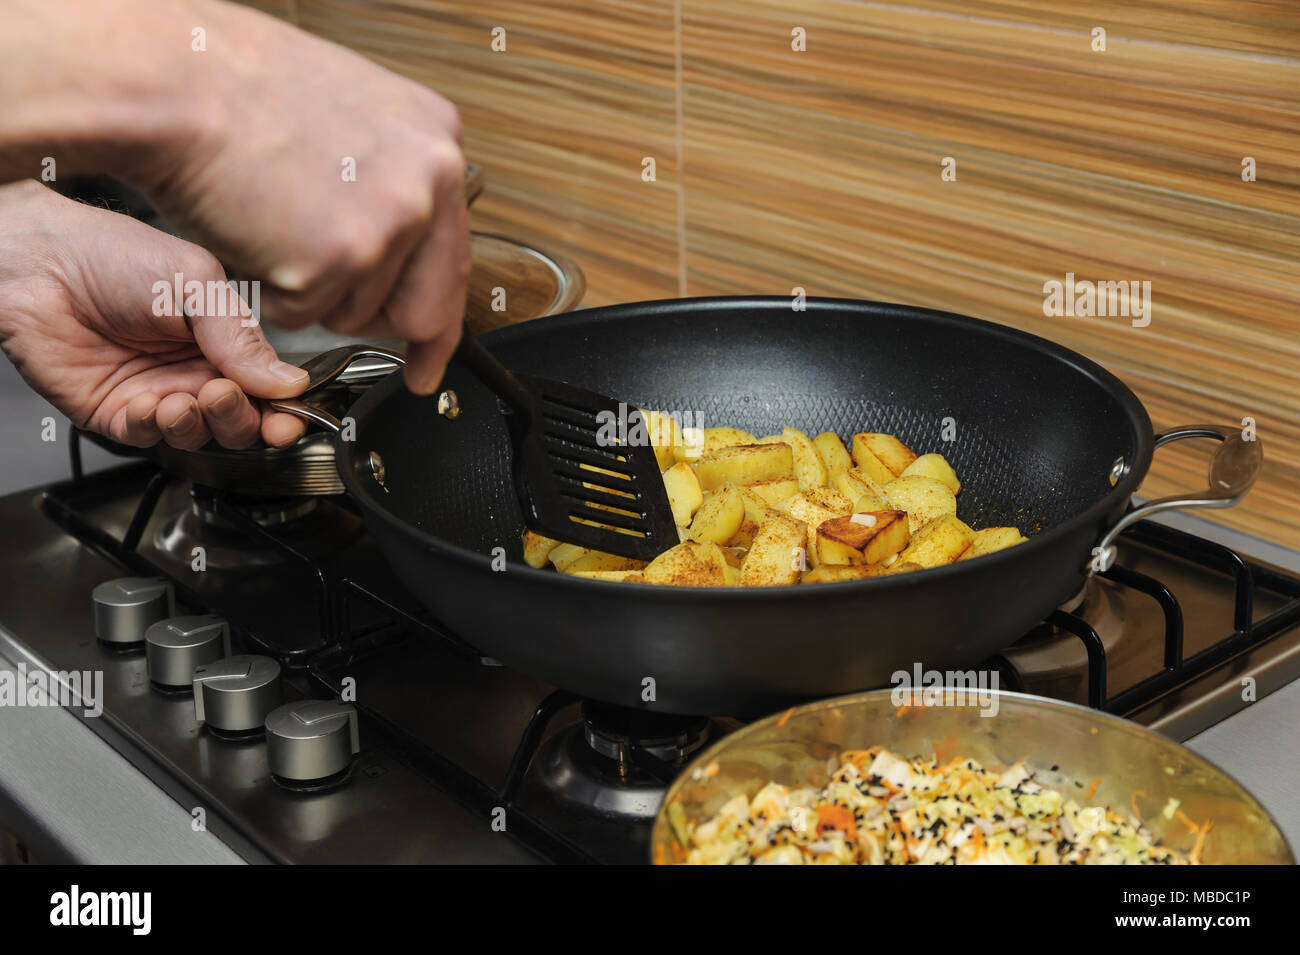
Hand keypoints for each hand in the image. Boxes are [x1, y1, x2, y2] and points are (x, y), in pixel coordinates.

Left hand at [0, 180, 309, 449]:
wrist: (38, 263)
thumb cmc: (112, 255)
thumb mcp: (194, 283)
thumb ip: (241, 336)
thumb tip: (288, 380)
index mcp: (223, 341)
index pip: (267, 387)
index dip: (282, 408)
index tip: (289, 418)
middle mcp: (194, 371)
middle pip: (240, 421)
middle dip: (242, 420)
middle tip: (224, 396)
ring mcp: (157, 393)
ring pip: (199, 436)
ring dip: (198, 424)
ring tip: (183, 397)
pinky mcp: (116, 411)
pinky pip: (148, 438)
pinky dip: (155, 427)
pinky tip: (150, 401)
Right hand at [141, 0, 470, 395]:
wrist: (177, 81)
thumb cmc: (241, 90)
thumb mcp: (354, 118)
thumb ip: (392, 179)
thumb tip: (403, 241)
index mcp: (438, 145)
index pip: (455, 259)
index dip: (438, 321)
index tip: (429, 358)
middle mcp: (430, 185)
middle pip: (425, 308)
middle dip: (380, 327)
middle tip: (338, 314)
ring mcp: (387, 225)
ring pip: (355, 315)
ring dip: (308, 294)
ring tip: (273, 225)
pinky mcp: (335, 261)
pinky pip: (302, 315)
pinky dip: (268, 293)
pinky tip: (253, 233)